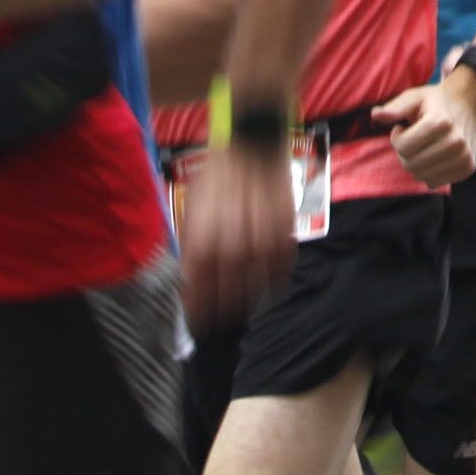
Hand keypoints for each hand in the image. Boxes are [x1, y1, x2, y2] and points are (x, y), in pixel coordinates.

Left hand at [180, 138, 295, 327]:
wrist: (252, 148)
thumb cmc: (217, 178)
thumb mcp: (192, 210)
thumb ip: (191, 247)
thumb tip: (191, 283)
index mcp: (201, 244)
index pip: (199, 295)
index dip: (199, 315)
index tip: (200, 326)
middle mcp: (229, 251)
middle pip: (227, 301)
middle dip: (223, 316)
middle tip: (222, 324)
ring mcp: (259, 249)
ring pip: (254, 294)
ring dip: (247, 306)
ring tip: (243, 311)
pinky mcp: (284, 242)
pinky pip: (279, 279)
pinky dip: (272, 289)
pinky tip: (265, 290)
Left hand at [373, 71, 475, 187]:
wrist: (468, 105)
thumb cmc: (434, 102)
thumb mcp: (413, 98)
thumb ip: (395, 108)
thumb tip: (375, 114)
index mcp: (440, 122)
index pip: (403, 147)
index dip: (396, 138)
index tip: (402, 128)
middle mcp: (456, 141)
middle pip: (411, 165)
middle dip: (404, 153)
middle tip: (412, 139)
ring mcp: (464, 156)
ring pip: (421, 176)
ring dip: (416, 164)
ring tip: (424, 146)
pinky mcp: (468, 168)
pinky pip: (434, 182)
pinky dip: (429, 172)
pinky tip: (435, 155)